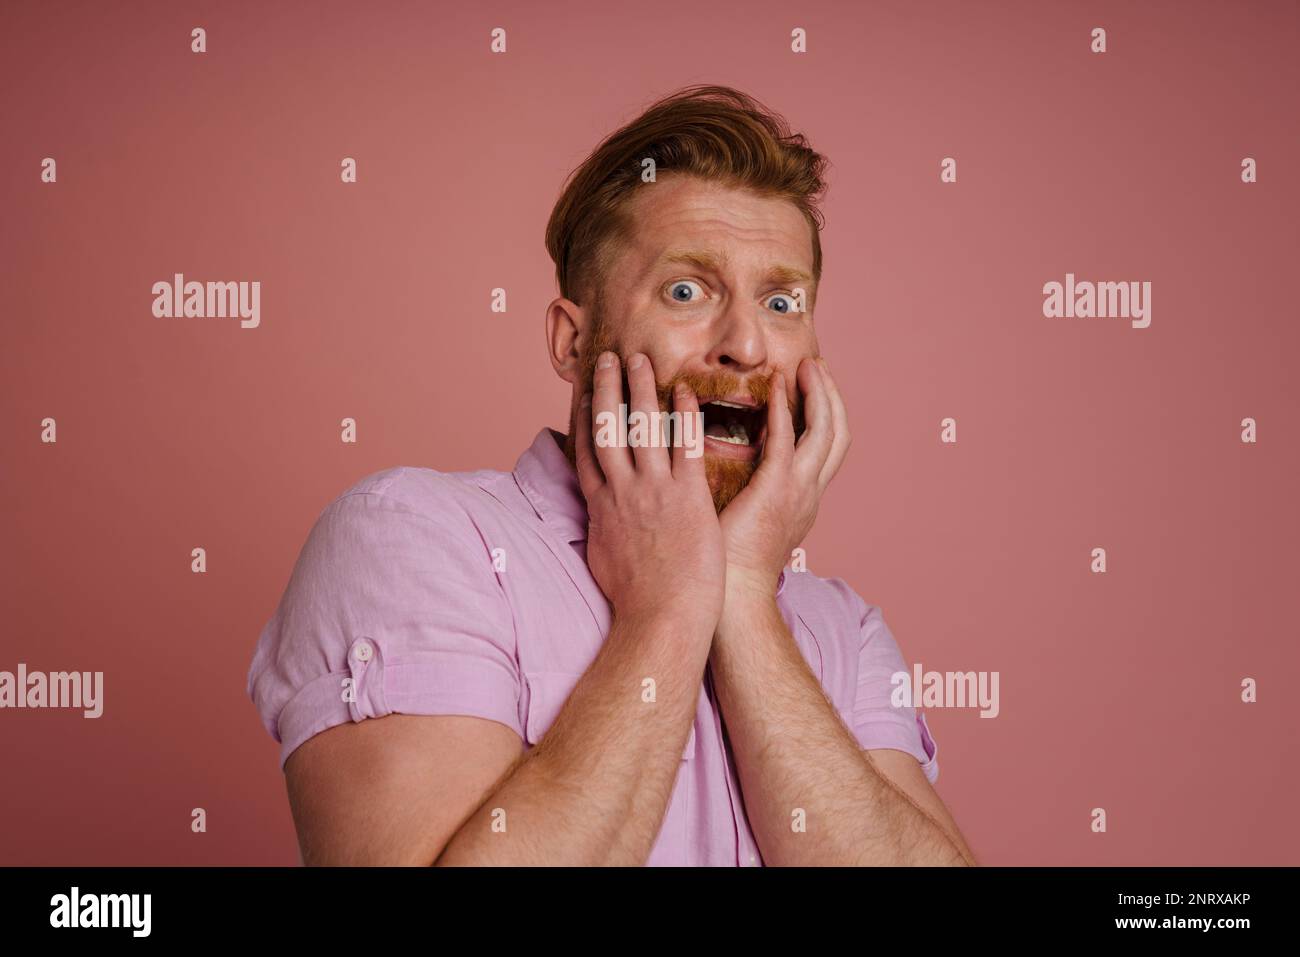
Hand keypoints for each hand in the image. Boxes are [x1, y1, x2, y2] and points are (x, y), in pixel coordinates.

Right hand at [575, 351, 726, 634]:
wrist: (661, 618)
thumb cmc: (635, 600)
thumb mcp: (603, 558)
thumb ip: (602, 528)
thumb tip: (598, 518)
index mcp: (601, 505)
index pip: (585, 449)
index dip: (581, 415)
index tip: (582, 390)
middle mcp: (622, 491)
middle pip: (607, 427)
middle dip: (606, 388)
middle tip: (608, 358)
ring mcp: (654, 491)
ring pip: (643, 427)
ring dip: (641, 388)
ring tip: (642, 359)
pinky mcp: (688, 497)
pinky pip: (685, 446)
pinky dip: (685, 416)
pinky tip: (686, 392)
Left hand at [718, 356, 850, 597]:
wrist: (731, 598)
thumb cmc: (729, 566)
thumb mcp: (749, 520)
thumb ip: (750, 490)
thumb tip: (733, 461)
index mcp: (804, 500)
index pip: (826, 447)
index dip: (823, 413)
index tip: (808, 386)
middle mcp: (809, 492)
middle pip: (839, 433)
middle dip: (832, 395)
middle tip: (818, 366)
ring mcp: (798, 490)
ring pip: (826, 429)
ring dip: (819, 393)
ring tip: (807, 365)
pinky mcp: (776, 489)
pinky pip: (788, 438)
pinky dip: (785, 406)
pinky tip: (776, 383)